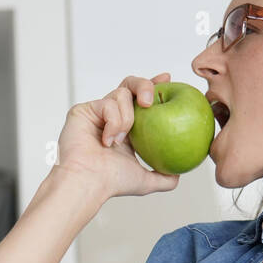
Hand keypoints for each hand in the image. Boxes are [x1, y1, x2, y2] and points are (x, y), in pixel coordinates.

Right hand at [54, 72, 181, 199]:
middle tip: (150, 103)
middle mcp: (110, 116)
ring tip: (119, 141)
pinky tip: (106, 141)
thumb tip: (179, 173)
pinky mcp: (83, 110)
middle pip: (130, 85)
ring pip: (121, 94)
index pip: (140, 99)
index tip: (167, 79)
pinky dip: (113, 122)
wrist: (88, 182)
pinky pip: (107, 104)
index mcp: (125, 127)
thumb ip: (165, 177)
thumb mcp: (146, 181)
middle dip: (145, 86)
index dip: (154, 86)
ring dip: (126, 118)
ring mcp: (96, 112)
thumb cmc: (111, 183)